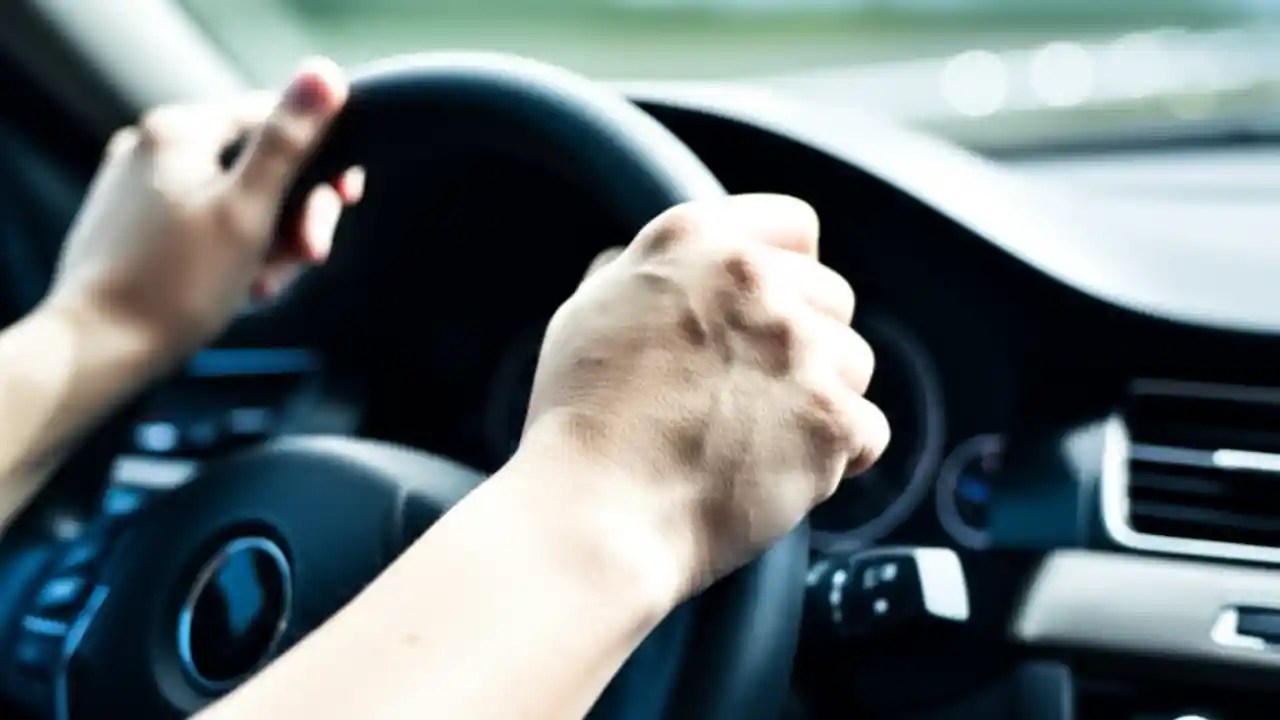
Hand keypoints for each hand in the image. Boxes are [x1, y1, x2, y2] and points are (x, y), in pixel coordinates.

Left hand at [44, 57, 361, 364]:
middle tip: (308, 257)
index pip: (273, 118)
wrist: (100, 348)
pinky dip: (234, 255)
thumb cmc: (177, 284)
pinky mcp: (136, 225)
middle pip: (257, 166)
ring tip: (263, 285)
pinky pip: (208, 227)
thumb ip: (288, 142)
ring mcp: (140, 187)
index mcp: (178, 130)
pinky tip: (240, 287)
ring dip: (268, 244)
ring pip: (237, 202)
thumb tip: (326, 75)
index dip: (318, 160)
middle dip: (293, 217)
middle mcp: (153, 147)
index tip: (344, 201)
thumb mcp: (248, 210)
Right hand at [517, 194, 889, 597]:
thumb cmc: (582, 423)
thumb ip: (634, 277)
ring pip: (855, 361)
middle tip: (753, 391)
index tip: (775, 308)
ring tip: (761, 437)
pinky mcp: (831, 417)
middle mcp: (754, 280)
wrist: (596, 515)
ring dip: (821, 398)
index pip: (794, 224)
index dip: (790, 268)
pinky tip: (783, 471)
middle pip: (832, 296)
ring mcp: (798, 347)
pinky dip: (837, 457)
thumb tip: (642, 267)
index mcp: (694, 241)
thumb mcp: (586, 316)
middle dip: (806, 341)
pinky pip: (869, 430)